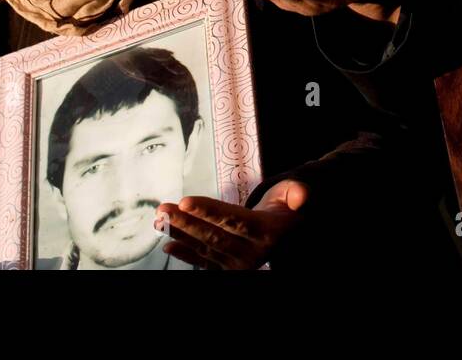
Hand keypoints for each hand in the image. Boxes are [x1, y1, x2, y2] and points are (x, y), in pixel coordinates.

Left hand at [157, 179, 307, 269]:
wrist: (288, 234)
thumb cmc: (285, 208)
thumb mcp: (292, 195)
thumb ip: (295, 193)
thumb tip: (301, 196)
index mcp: (265, 231)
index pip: (234, 220)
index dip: (209, 211)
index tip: (185, 201)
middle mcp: (251, 252)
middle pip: (214, 236)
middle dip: (186, 222)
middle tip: (163, 209)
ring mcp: (238, 263)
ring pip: (205, 248)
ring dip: (180, 235)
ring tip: (160, 221)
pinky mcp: (229, 269)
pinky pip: (205, 262)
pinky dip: (186, 255)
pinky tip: (168, 245)